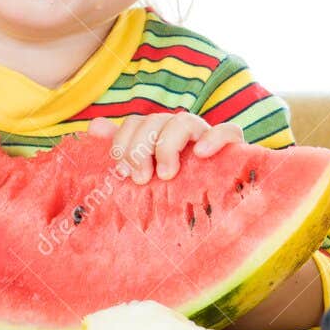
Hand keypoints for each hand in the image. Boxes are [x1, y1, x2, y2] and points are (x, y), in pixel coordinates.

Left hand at [87, 111, 242, 183]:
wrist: (217, 208)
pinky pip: (229, 131)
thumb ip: (122, 149)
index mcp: (158, 134)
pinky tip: (201, 154)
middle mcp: (181, 130)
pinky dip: (213, 139)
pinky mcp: (234, 147)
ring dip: (168, 146)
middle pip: (156, 120)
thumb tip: (95, 126)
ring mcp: (207, 137)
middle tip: (142, 179)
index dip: (123, 142)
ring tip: (167, 174)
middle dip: (141, 148)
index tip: (121, 171)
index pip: (135, 122)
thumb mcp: (146, 173)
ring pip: (185, 121)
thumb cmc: (174, 193)